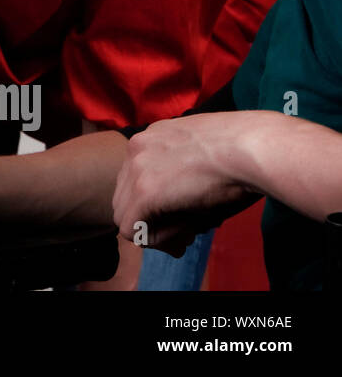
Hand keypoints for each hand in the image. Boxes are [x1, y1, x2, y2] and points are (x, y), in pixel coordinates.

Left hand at [112, 113, 261, 256]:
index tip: (181, 214)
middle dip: (148, 218)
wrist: (252, 147)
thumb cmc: (243, 151)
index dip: (154, 202)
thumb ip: (185, 176)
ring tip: (185, 237)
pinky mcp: (146, 193)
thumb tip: (181, 209)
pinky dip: (154, 240)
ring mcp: (137, 169)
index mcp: (153, 136)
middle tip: (183, 232)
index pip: (135, 176)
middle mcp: (137, 147)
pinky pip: (133, 228)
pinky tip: (182, 238)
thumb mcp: (206, 156)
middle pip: (124, 195)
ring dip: (150, 230)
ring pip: (124, 213)